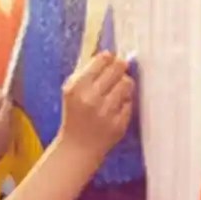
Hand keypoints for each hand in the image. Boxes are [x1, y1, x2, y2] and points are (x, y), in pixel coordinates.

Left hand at [0, 87, 12, 165]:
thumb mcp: (4, 124)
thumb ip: (6, 108)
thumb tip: (9, 96)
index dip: (5, 95)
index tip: (12, 105)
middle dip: (6, 105)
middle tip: (12, 116)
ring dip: (5, 115)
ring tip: (9, 125)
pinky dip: (3, 122)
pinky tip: (5, 133)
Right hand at [56, 52, 134, 168]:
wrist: (78, 146)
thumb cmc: (75, 114)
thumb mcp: (71, 91)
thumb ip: (86, 71)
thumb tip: (107, 53)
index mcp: (77, 87)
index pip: (102, 60)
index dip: (108, 57)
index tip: (110, 59)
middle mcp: (91, 99)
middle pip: (118, 68)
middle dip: (120, 67)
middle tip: (119, 69)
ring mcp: (106, 112)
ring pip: (127, 84)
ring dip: (124, 84)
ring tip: (116, 90)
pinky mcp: (119, 124)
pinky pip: (129, 102)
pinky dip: (124, 102)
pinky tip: (116, 107)